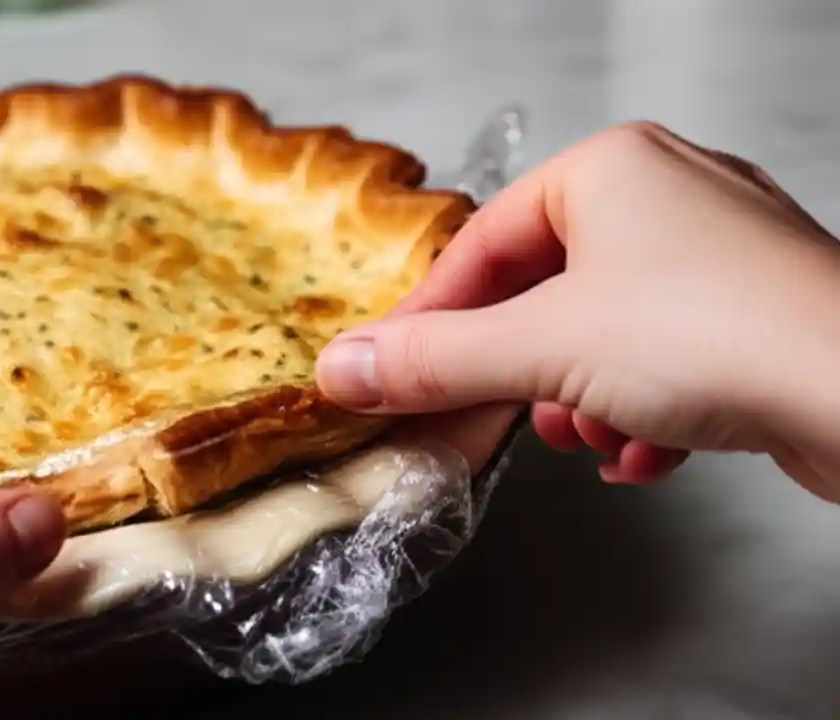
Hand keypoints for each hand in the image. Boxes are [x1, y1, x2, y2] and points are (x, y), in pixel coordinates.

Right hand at [316, 121, 839, 498]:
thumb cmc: (716, 336)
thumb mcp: (542, 348)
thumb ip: (434, 360)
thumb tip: (342, 368)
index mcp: (611, 169)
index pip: (484, 242)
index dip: (431, 316)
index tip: (392, 371)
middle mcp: (669, 195)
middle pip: (545, 291)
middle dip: (523, 370)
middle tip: (502, 415)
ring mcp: (722, 254)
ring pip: (606, 332)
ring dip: (582, 398)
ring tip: (595, 435)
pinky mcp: (759, 315)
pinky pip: (668, 358)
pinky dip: (643, 409)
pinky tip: (648, 452)